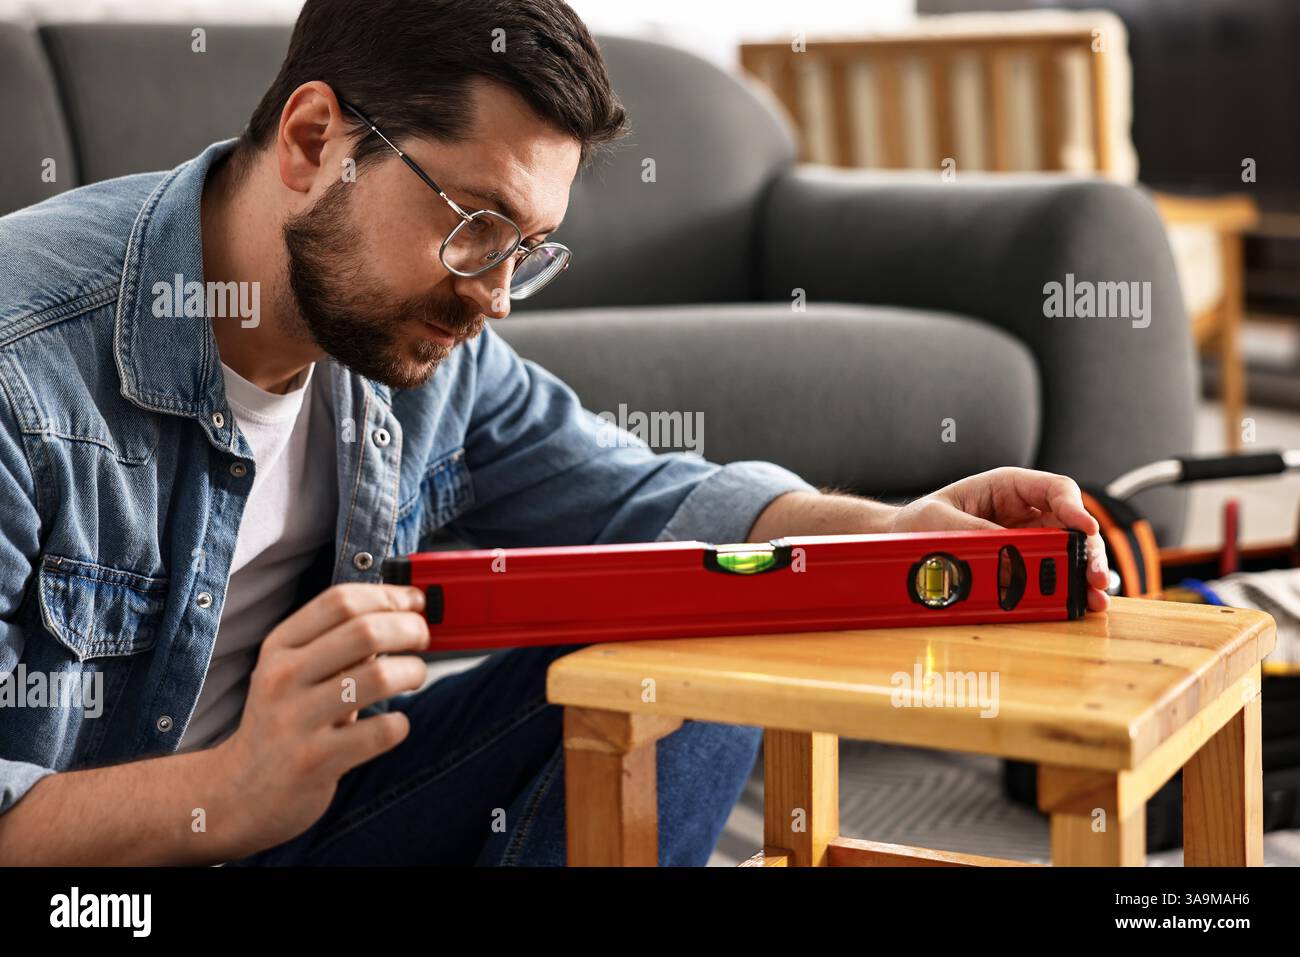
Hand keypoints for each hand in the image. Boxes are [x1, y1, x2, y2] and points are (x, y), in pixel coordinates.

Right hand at [208, 583, 431, 857]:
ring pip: (378, 677)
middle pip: (365, 632)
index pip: (340, 601)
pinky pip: (380, 731)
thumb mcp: (295, 673)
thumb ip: (338, 644)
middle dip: (410, 629)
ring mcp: (296, 720)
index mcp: (280, 647)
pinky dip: (400, 724)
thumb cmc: (283, 722)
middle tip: (422, 639)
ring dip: (413, 672)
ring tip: (414, 677)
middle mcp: (283, 678)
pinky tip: (393, 725)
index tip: (414, 602)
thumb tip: (401, 613)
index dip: (388, 595)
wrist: (237, 792)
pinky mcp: (315, 761)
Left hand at [890, 467, 1110, 611]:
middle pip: (1072, 526)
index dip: (1075, 507)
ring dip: (1083, 575)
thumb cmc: (920, 520)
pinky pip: (1049, 575)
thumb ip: (976, 534)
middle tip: (1094, 576)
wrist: (901, 541)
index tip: (1085, 528)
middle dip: (1087, 551)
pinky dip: (1065, 590)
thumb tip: (1011, 559)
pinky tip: (1078, 605)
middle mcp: (1025, 513)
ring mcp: (1028, 541)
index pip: (1055, 490)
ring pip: (1068, 553)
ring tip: (1093, 597)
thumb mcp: (941, 520)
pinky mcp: (1022, 567)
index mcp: (1008, 487)